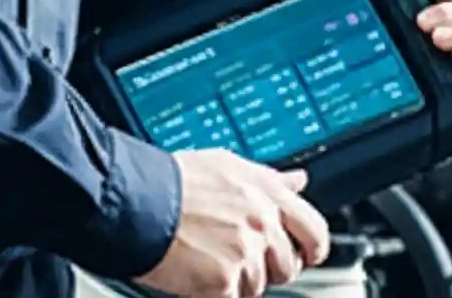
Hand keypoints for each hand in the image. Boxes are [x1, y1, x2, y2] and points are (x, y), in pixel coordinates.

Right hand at [135, 149, 330, 297]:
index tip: (304, 254)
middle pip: (288, 266)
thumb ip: (268, 179)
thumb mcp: (227, 166)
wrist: (137, 200)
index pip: (314, 229)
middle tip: (236, 258)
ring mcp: (246, 251)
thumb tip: (298, 181)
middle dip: (267, 268)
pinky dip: (216, 293)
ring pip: (258, 286)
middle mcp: (263, 221)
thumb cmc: (173, 182)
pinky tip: (197, 272)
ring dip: (236, 281)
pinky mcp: (226, 279)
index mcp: (268, 192)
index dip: (311, 248)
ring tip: (206, 258)